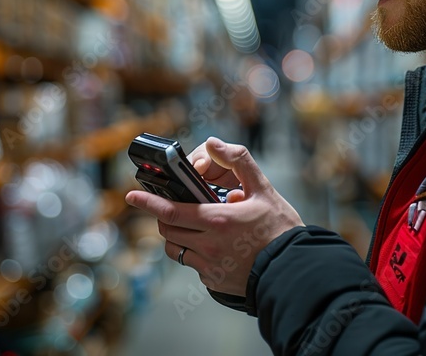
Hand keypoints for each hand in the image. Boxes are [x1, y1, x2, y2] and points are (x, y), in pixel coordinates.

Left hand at [125, 137, 303, 295]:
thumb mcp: (264, 190)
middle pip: (168, 230)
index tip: (131, 195)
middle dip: (165, 216)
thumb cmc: (281, 230)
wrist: (294, 270)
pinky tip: (215, 247)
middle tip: (174, 207)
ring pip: (176, 249)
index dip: (148, 202)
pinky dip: (195, 253)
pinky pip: (192, 265)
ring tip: (195, 227)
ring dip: (177, 236)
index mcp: (218, 221)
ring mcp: (209, 266)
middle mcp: (209, 245)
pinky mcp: (213, 281)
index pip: (171, 211)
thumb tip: (214, 143)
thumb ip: (239, 162)